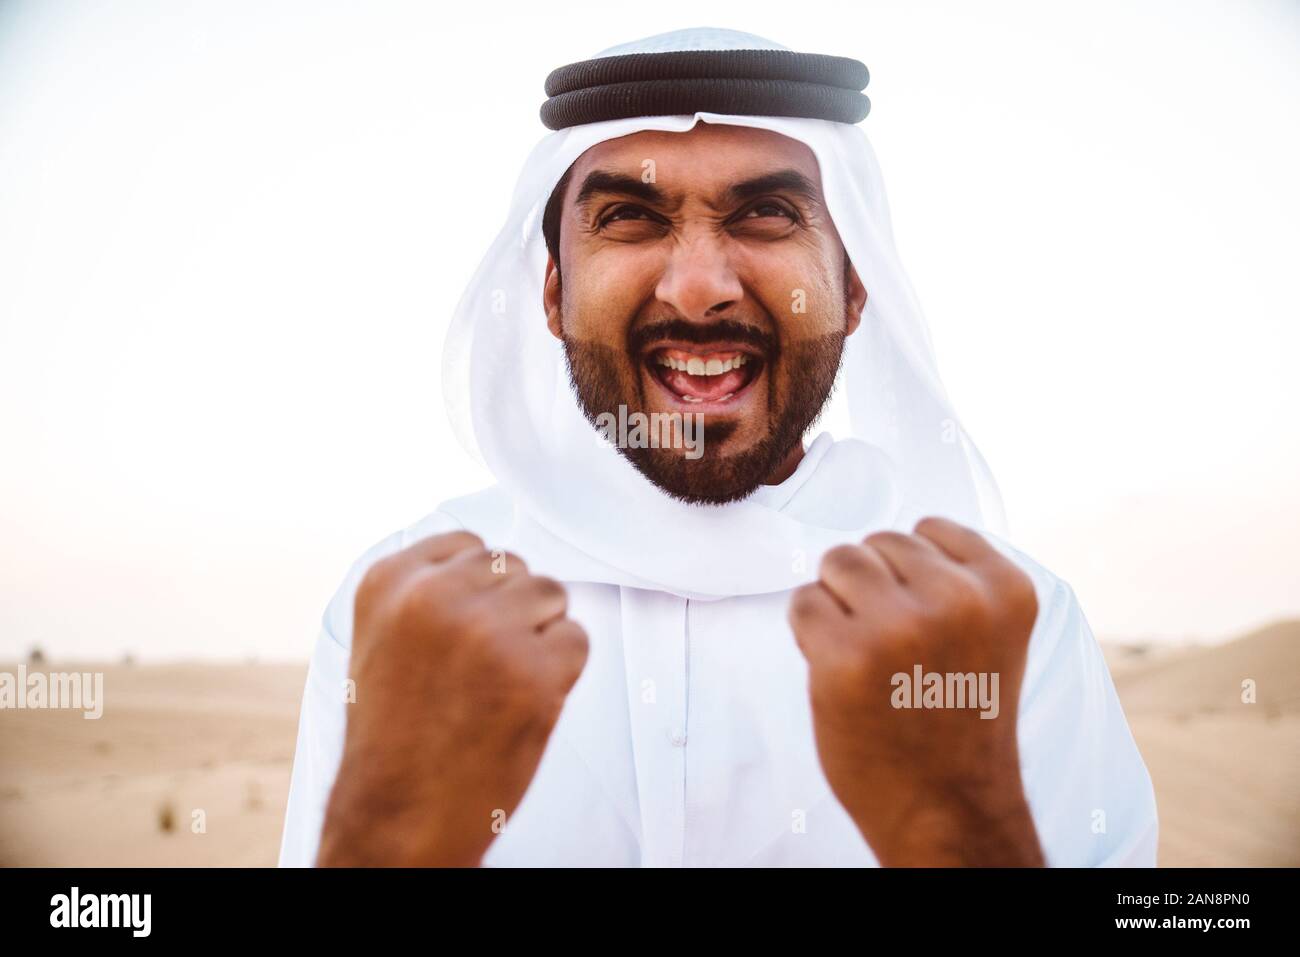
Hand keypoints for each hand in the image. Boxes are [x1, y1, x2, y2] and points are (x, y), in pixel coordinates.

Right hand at [317, 531, 587, 865]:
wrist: (399, 817)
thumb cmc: (395, 735)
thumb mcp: (381, 640)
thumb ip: (425, 592)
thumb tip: (489, 562)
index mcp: (390, 582)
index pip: (468, 546)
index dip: (478, 591)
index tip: (463, 632)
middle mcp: (435, 597)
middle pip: (514, 567)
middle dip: (512, 610)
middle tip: (485, 667)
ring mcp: (487, 632)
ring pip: (551, 594)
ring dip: (539, 634)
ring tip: (502, 683)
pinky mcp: (534, 671)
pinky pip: (576, 639)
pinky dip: (561, 670)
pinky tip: (522, 703)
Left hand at [788, 517, 1043, 865]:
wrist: (947, 809)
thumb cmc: (957, 718)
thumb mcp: (990, 635)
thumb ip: (957, 582)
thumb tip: (886, 539)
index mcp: (1006, 590)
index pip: (930, 530)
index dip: (913, 575)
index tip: (925, 624)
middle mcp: (958, 600)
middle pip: (878, 543)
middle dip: (872, 586)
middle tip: (891, 649)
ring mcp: (899, 626)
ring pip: (838, 561)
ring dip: (838, 600)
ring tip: (865, 653)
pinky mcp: (844, 654)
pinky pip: (804, 602)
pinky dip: (810, 632)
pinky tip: (841, 671)